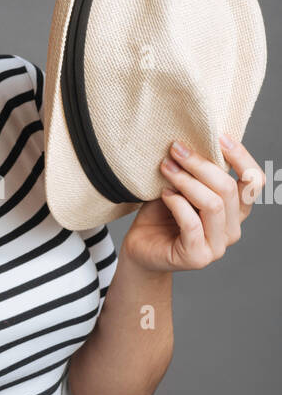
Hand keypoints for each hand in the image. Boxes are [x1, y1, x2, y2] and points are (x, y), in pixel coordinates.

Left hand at [121, 137, 264, 272]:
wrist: (140, 247)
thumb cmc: (160, 214)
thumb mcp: (183, 186)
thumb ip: (198, 171)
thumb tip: (198, 138)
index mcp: (235, 210)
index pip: (254, 181)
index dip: (241, 157)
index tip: (218, 137)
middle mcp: (232, 230)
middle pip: (229, 189)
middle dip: (201, 164)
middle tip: (176, 149)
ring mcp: (217, 247)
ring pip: (213, 204)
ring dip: (187, 181)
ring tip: (166, 168)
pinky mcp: (197, 257)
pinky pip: (192, 223)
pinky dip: (177, 203)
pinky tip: (164, 194)